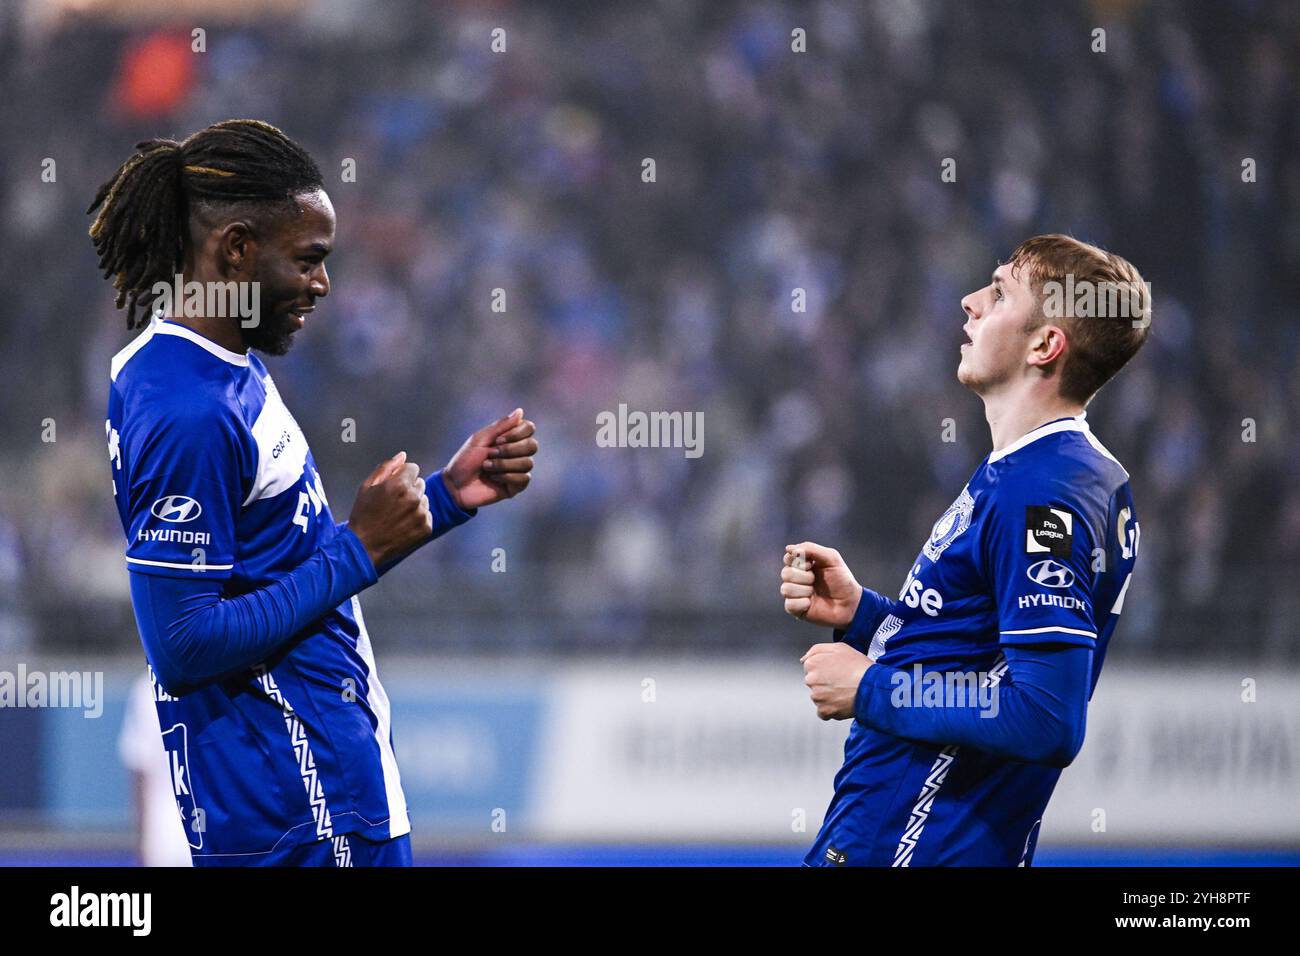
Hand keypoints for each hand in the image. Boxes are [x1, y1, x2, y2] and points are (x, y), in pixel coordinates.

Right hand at [347, 451, 431, 567]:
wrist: (364, 547)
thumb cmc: (363, 515)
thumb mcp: (367, 487)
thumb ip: (386, 467)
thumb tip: (403, 455)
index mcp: (400, 484)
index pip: (413, 468)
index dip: (401, 476)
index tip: (392, 487)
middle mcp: (414, 498)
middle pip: (420, 483)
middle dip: (408, 489)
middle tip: (392, 503)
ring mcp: (422, 514)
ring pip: (424, 499)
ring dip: (414, 503)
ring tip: (396, 515)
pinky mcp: (426, 528)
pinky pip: (427, 515)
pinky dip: (417, 518)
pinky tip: (402, 525)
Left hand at [442, 408, 536, 509]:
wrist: (455, 484)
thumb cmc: (465, 460)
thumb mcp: (480, 439)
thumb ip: (501, 425)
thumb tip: (520, 411)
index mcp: (510, 438)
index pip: (529, 428)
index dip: (516, 433)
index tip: (497, 440)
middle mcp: (517, 453)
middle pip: (532, 445)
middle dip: (510, 450)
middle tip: (490, 454)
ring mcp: (518, 470)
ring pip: (528, 463)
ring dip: (503, 464)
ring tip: (486, 467)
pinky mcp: (516, 486)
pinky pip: (524, 479)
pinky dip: (506, 476)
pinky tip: (493, 478)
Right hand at [781, 542, 862, 628]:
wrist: (850, 603)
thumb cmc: (842, 580)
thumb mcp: (831, 558)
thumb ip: (811, 548)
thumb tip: (789, 549)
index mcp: (803, 565)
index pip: (788, 558)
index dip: (798, 561)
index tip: (812, 564)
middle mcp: (796, 579)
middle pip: (785, 573)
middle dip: (804, 576)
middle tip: (815, 579)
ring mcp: (795, 594)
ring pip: (785, 589)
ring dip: (804, 590)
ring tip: (814, 592)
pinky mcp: (796, 609)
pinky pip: (789, 604)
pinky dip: (802, 603)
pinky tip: (810, 604)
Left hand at [802, 642, 871, 719]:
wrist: (871, 686)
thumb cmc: (858, 667)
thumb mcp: (839, 647)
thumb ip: (817, 650)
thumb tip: (804, 659)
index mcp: (812, 664)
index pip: (811, 668)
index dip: (825, 669)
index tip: (835, 671)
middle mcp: (811, 680)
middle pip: (814, 683)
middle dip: (825, 683)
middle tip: (841, 681)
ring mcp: (816, 696)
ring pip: (819, 697)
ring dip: (828, 696)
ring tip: (844, 691)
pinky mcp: (824, 710)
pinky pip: (823, 712)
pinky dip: (832, 709)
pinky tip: (842, 702)